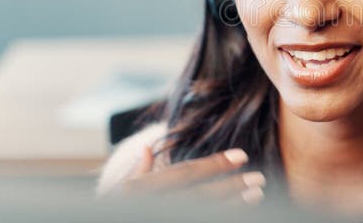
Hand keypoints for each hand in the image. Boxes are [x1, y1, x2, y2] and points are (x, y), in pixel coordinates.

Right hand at [114, 145, 265, 204]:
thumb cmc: (103, 214)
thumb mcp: (112, 194)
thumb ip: (133, 173)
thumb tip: (148, 147)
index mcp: (139, 191)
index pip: (186, 173)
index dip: (216, 164)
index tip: (242, 156)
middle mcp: (153, 207)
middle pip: (201, 195)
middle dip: (233, 186)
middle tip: (259, 179)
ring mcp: (162, 222)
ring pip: (206, 214)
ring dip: (234, 207)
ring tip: (256, 197)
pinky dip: (222, 219)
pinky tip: (241, 216)